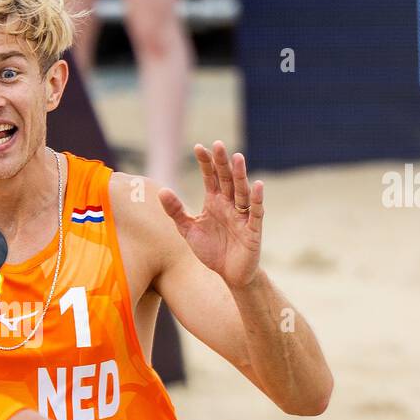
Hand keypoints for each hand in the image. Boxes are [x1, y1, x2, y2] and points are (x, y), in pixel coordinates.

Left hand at [157, 141, 263, 288]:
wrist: (229, 275)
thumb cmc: (211, 250)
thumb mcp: (189, 230)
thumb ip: (176, 211)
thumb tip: (162, 191)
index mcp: (214, 202)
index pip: (210, 177)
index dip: (205, 163)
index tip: (198, 147)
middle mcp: (229, 205)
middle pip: (226, 179)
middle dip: (222, 163)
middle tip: (218, 144)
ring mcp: (242, 215)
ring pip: (241, 191)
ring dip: (240, 175)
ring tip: (237, 158)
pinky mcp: (253, 229)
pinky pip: (255, 212)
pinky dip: (256, 199)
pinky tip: (257, 185)